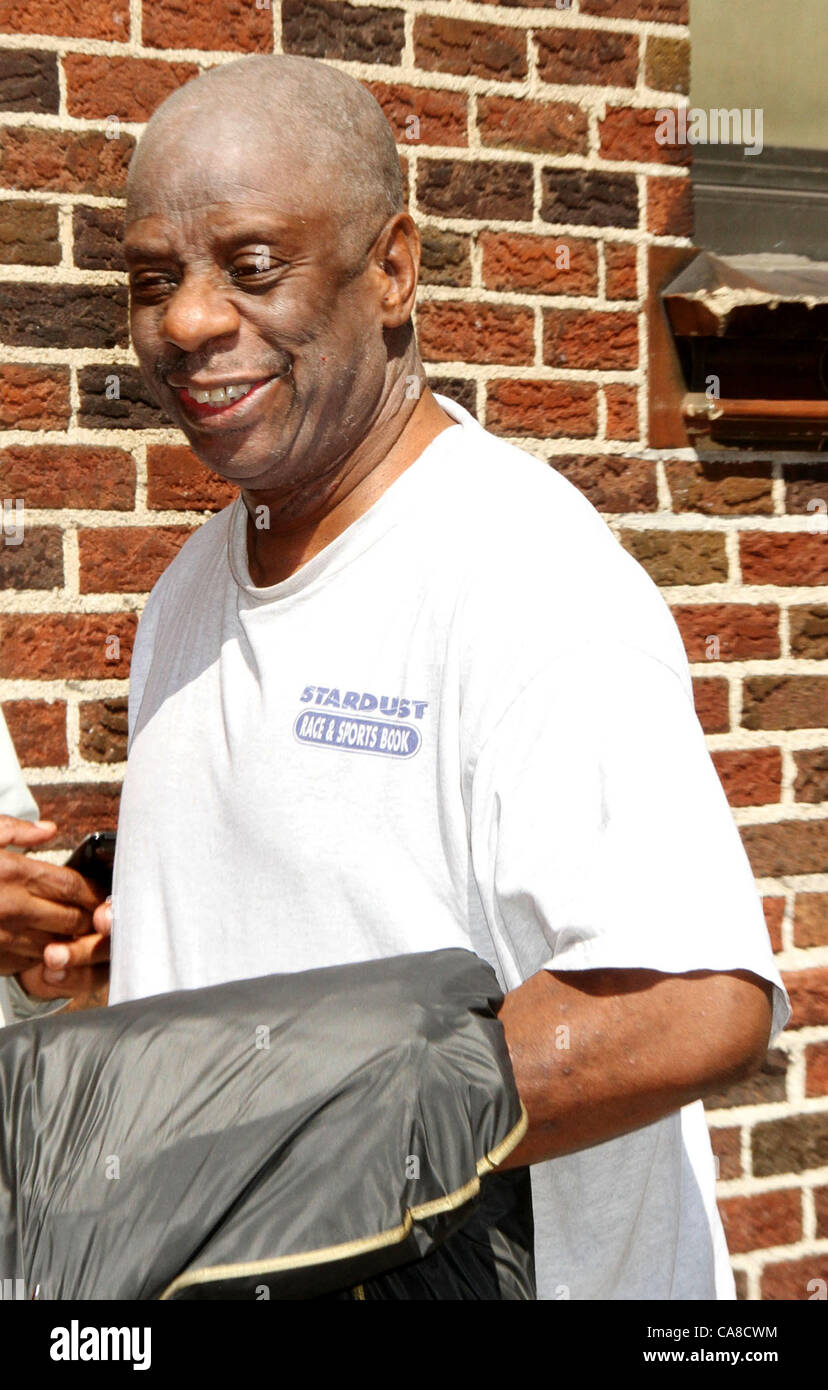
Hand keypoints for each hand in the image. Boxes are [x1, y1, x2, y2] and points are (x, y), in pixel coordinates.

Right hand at [0, 815, 108, 998]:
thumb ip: (14, 830)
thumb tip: (50, 830)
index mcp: (12, 873)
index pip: (73, 887)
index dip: (95, 892)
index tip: (104, 895)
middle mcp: (11, 908)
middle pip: (71, 919)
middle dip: (90, 919)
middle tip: (103, 917)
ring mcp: (0, 939)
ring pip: (54, 946)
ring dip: (70, 942)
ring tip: (80, 935)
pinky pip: (26, 964)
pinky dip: (40, 957)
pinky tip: (43, 947)